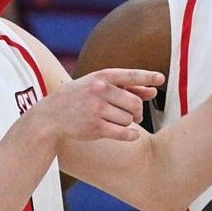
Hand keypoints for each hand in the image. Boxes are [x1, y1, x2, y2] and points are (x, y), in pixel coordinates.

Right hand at [38, 69, 164, 142]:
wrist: (50, 116)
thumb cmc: (79, 98)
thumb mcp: (97, 86)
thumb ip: (125, 87)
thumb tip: (153, 92)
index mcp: (100, 77)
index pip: (129, 75)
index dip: (147, 77)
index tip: (160, 79)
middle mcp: (99, 91)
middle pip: (135, 103)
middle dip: (138, 111)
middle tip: (135, 114)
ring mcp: (96, 110)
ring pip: (129, 119)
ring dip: (128, 122)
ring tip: (117, 120)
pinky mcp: (95, 128)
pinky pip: (124, 133)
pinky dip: (132, 135)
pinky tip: (133, 135)